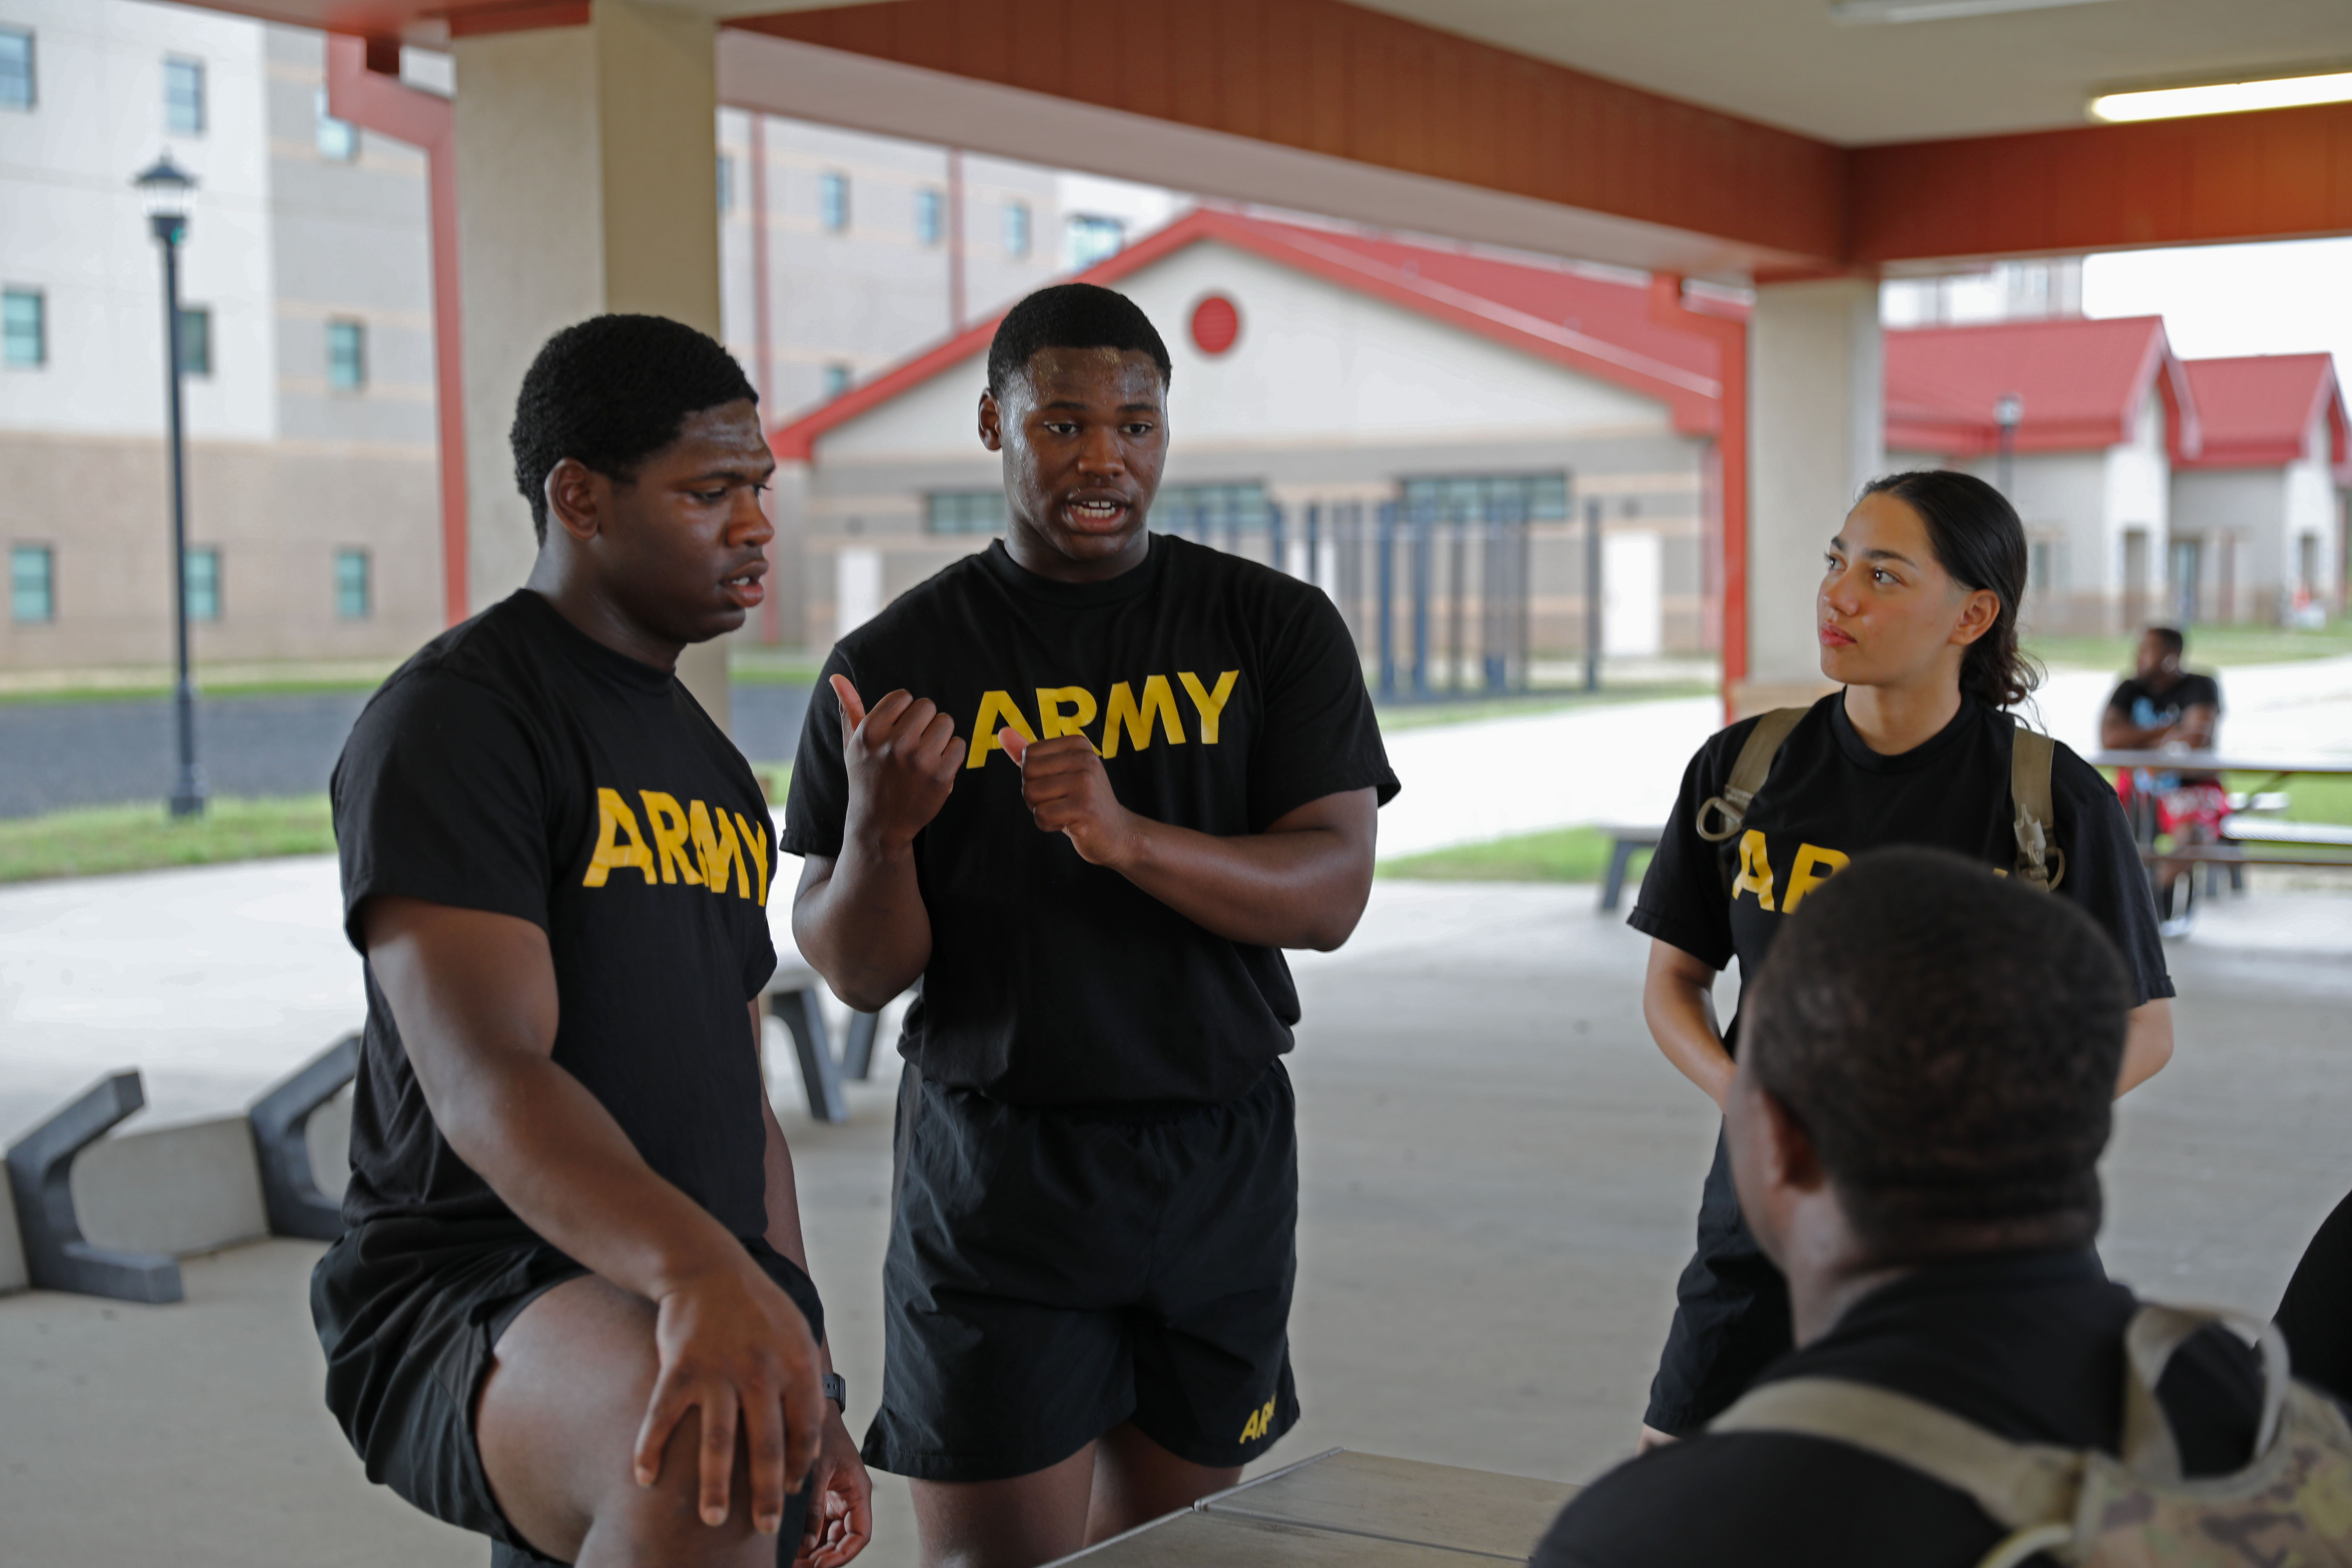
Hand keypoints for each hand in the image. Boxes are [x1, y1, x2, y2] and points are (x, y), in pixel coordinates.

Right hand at [633, 1261, 824, 1537]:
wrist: (709, 1268)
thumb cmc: (757, 1307)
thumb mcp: (797, 1334)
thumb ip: (804, 1381)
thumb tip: (810, 1435)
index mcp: (796, 1364)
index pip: (805, 1428)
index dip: (799, 1464)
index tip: (792, 1490)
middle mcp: (761, 1371)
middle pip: (766, 1446)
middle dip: (766, 1493)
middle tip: (764, 1527)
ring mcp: (719, 1370)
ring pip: (718, 1442)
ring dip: (715, 1485)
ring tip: (711, 1519)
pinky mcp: (680, 1367)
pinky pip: (663, 1417)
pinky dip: (650, 1449)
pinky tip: (644, 1478)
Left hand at [795, 1405, 873, 1566]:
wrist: (815, 1407)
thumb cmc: (822, 1431)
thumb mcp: (819, 1469)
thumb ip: (813, 1506)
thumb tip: (805, 1545)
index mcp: (859, 1491)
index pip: (860, 1535)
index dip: (843, 1555)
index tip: (821, 1565)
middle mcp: (850, 1499)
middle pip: (844, 1541)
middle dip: (825, 1558)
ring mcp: (836, 1500)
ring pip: (830, 1537)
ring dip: (814, 1553)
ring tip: (793, 1564)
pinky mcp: (823, 1498)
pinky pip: (818, 1526)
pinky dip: (806, 1540)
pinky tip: (791, 1550)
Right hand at [834, 676, 959, 852]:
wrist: (879, 826)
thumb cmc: (866, 778)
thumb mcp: (852, 745)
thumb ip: (849, 709)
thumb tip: (837, 677)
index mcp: (870, 733)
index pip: (903, 696)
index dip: (904, 710)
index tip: (899, 727)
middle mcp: (894, 745)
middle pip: (927, 706)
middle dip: (924, 720)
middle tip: (914, 740)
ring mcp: (919, 762)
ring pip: (946, 722)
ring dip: (939, 734)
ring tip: (926, 751)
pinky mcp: (941, 778)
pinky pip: (959, 745)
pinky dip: (952, 753)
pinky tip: (936, 765)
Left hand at [1000, 728, 1142, 866]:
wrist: (1115, 833)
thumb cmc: (1081, 801)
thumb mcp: (1058, 772)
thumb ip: (1031, 754)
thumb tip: (1002, 732)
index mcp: (1078, 744)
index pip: (1028, 754)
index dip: (1033, 776)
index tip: (1057, 786)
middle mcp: (1085, 758)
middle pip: (1027, 773)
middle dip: (1034, 793)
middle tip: (1059, 801)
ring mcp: (1086, 782)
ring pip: (1031, 794)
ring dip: (1040, 810)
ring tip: (1064, 811)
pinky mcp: (1083, 807)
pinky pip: (1041, 815)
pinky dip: (1047, 825)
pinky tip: (1067, 823)